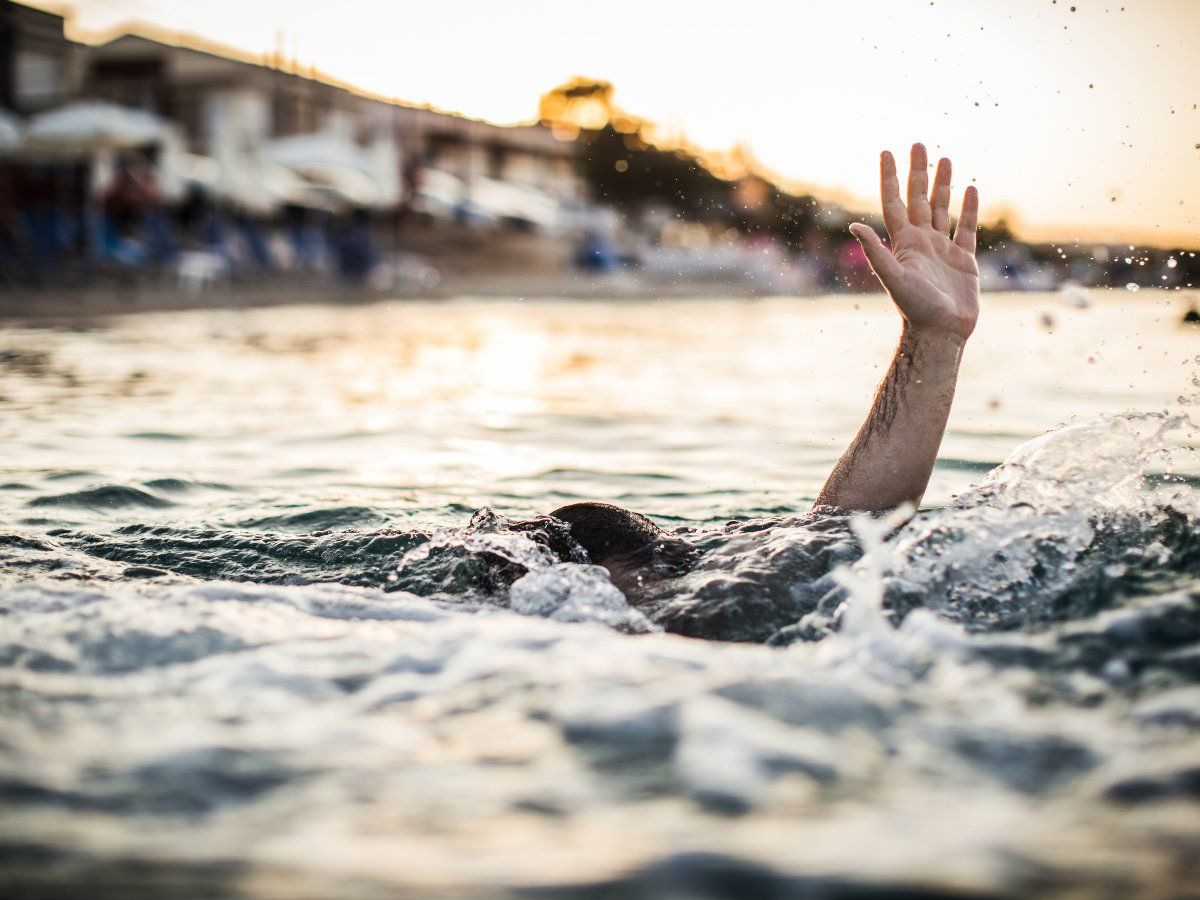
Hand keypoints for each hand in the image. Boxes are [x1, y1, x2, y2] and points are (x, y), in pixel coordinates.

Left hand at [849, 143, 979, 341]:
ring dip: (944, 184)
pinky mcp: (964, 259)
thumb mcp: (893, 277)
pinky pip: (967, 228)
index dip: (889, 178)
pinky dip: (970, 208)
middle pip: (919, 199)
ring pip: (943, 209)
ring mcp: (943, 249)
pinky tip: (971, 189)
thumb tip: (852, 225)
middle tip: (918, 144)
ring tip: (946, 159)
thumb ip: (875, 250)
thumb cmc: (915, 308)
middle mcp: (921, 242)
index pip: (894, 202)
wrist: (941, 333)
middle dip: (919, 172)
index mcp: (903, 243)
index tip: (887, 152)